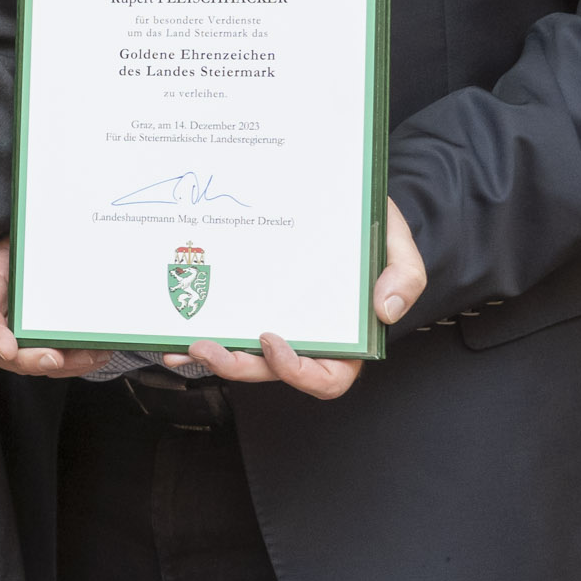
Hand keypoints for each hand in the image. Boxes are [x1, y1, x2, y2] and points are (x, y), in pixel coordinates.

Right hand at [0, 236, 117, 377]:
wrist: (37, 251)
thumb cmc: (23, 249)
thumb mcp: (15, 245)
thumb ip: (24, 257)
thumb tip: (51, 270)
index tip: (9, 349)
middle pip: (8, 353)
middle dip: (33, 361)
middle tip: (56, 358)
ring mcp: (21, 338)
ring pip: (36, 364)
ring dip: (65, 366)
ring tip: (91, 355)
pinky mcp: (43, 344)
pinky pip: (57, 363)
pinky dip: (78, 364)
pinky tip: (98, 354)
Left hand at [180, 198, 428, 399]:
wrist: (345, 202)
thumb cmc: (375, 232)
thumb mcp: (400, 248)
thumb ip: (405, 277)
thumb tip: (384, 311)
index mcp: (347, 340)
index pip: (326, 379)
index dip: (296, 371)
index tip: (272, 340)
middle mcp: (308, 339)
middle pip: (272, 372)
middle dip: (236, 366)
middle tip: (206, 347)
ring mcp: (277, 323)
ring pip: (244, 356)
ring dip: (211, 357)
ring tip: (183, 346)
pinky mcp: (254, 304)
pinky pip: (229, 327)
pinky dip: (202, 333)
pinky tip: (175, 330)